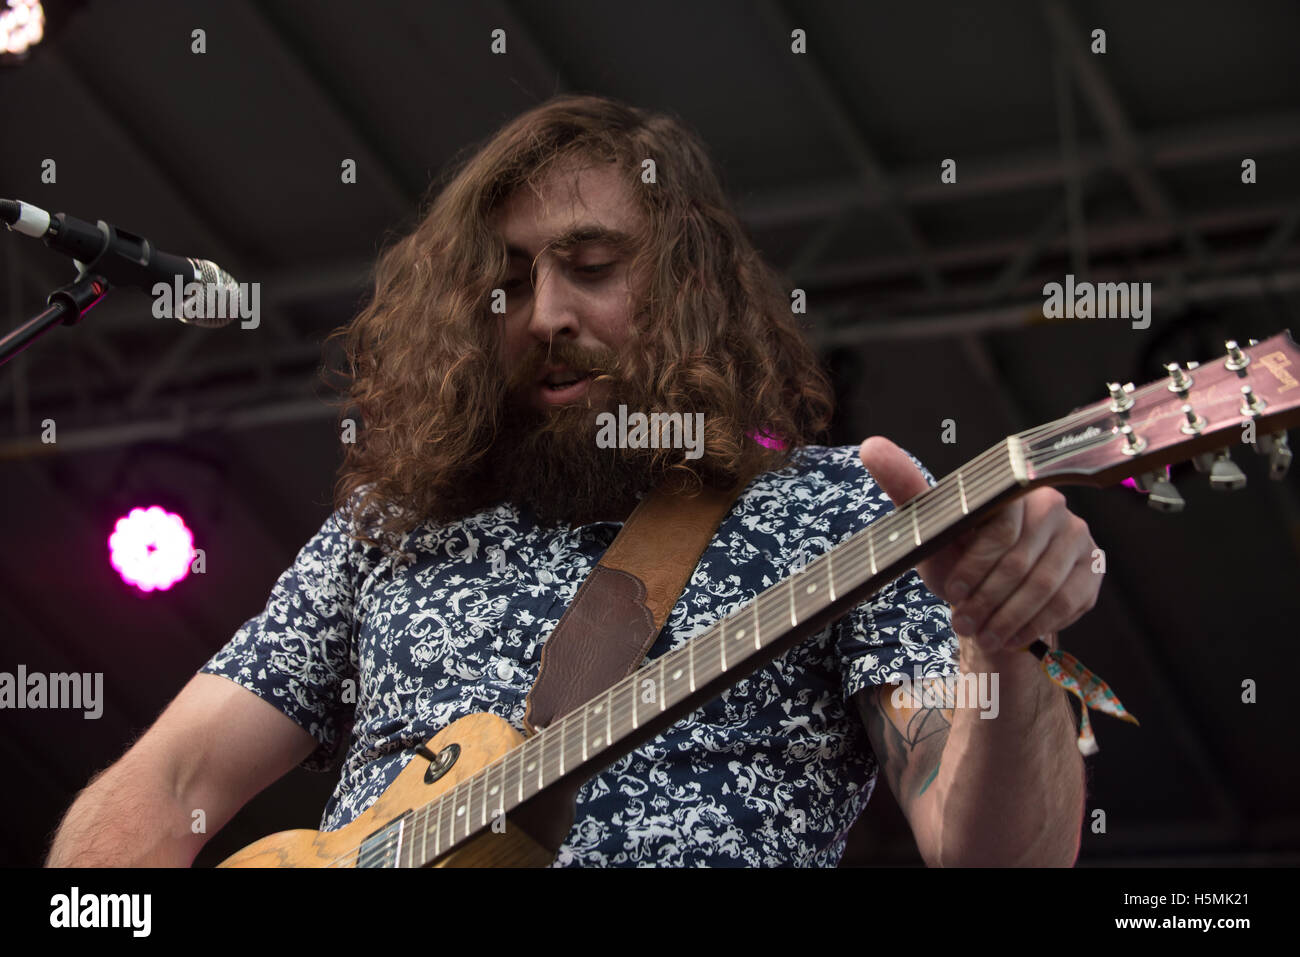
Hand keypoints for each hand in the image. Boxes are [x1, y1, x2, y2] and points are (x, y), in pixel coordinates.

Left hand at [859, 436, 1100, 655]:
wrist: (990, 596)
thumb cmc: (957, 556)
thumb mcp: (930, 527)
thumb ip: (905, 486)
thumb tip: (871, 446)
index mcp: (1014, 489)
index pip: (1002, 528)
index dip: (975, 567)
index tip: (952, 592)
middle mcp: (1054, 506)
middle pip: (1022, 562)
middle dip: (987, 600)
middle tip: (963, 624)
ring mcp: (1079, 537)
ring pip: (1044, 587)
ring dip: (1007, 618)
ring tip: (980, 633)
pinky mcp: (1092, 569)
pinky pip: (1067, 603)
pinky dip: (1033, 625)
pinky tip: (1009, 636)